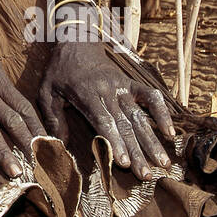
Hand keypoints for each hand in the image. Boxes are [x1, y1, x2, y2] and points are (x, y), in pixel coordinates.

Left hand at [38, 35, 175, 181]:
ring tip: (163, 163)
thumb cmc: (59, 71)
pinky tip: (170, 132)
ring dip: (152, 140)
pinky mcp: (131, 83)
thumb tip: (59, 143)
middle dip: (138, 152)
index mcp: (86, 94)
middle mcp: (108, 91)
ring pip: (140, 116)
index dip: (115, 142)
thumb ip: (53, 117)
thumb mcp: (46, 91)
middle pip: (125, 125)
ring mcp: (122, 87)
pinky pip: (150, 97)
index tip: (125, 162)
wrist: (76, 41)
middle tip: (147, 175)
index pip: (104, 121)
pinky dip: (162, 113)